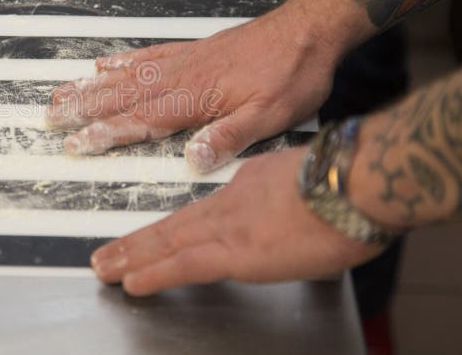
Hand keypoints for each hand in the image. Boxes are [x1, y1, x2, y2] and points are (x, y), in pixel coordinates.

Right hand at [46, 0, 339, 171]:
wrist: (308, 29)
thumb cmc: (292, 74)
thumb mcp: (271, 115)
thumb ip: (229, 136)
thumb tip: (192, 159)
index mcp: (196, 97)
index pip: (142, 119)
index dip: (106, 133)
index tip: (76, 142)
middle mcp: (181, 76)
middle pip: (122, 95)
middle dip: (84, 108)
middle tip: (50, 116)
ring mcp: (184, 60)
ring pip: (127, 75)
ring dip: (92, 86)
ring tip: (61, 92)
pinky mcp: (192, 49)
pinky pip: (148, 54)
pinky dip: (122, 60)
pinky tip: (104, 63)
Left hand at [90, 147, 383, 295]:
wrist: (356, 180)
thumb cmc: (351, 181)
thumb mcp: (311, 179)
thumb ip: (292, 197)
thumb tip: (295, 211)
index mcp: (249, 186)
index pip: (201, 212)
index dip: (173, 227)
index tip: (157, 236)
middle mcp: (230, 203)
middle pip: (173, 226)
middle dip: (137, 242)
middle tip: (107, 255)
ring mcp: (229, 226)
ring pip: (169, 243)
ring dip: (134, 256)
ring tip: (105, 267)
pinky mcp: (236, 252)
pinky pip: (184, 265)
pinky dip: (154, 272)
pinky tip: (132, 282)